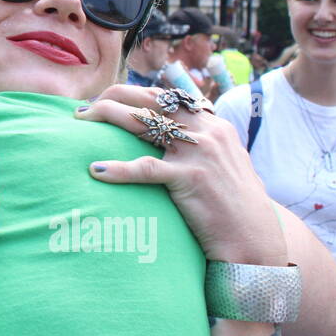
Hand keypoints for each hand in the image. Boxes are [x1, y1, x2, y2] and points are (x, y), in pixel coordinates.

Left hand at [75, 84, 285, 264]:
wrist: (255, 242)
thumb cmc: (232, 206)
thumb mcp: (221, 164)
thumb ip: (198, 144)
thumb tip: (164, 134)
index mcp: (213, 124)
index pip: (166, 96)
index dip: (133, 94)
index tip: (107, 99)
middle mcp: (207, 131)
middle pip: (150, 100)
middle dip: (113, 97)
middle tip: (85, 107)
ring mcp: (200, 152)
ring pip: (142, 123)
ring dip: (106, 117)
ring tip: (80, 122)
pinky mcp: (192, 178)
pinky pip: (145, 168)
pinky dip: (118, 169)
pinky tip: (96, 170)